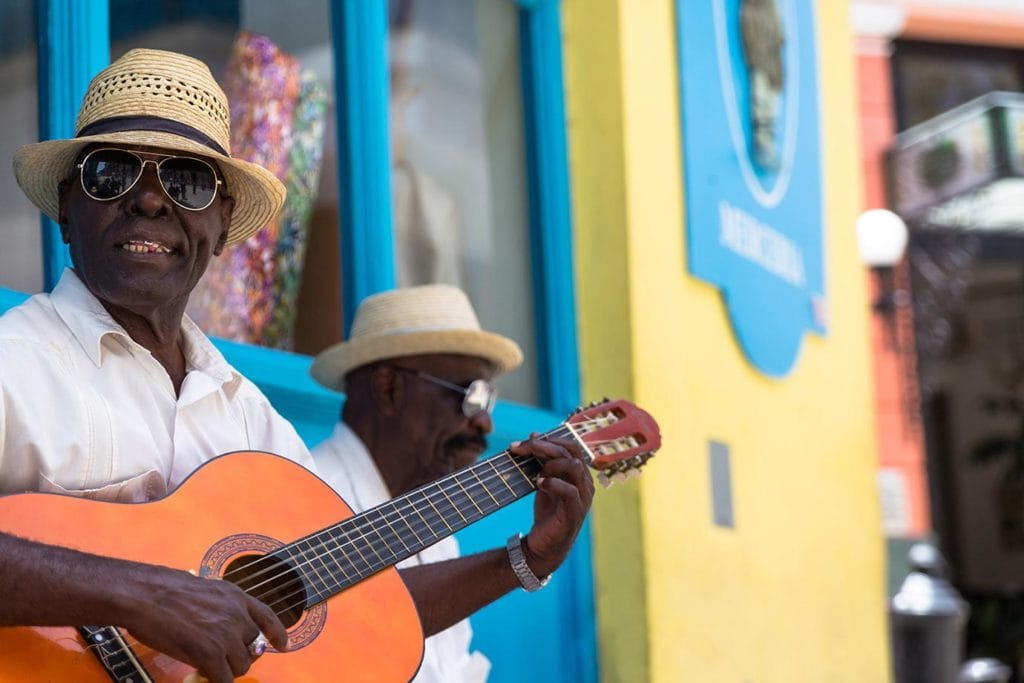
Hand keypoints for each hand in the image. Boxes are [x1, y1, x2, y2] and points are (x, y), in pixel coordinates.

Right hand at [121, 565, 288, 682]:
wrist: (145, 595)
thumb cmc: (164, 591)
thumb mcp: (206, 590)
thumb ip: (222, 608)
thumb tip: (229, 629)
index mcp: (236, 596)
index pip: (268, 617)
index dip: (278, 634)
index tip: (283, 646)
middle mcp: (237, 614)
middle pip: (253, 647)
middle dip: (239, 656)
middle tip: (219, 660)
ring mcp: (225, 634)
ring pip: (241, 665)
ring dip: (227, 670)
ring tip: (207, 666)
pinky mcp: (209, 653)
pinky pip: (223, 678)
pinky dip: (217, 681)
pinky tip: (205, 677)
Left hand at [509, 434, 594, 577]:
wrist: (543, 546)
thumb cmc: (546, 512)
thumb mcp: (543, 481)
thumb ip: (542, 460)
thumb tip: (534, 434)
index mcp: (580, 474)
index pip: (571, 446)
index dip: (549, 439)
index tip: (524, 442)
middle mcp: (586, 483)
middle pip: (570, 453)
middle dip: (544, 446)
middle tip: (522, 448)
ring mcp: (583, 498)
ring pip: (573, 466)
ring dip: (550, 464)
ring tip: (536, 474)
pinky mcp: (574, 513)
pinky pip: (569, 490)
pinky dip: (552, 483)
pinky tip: (539, 484)